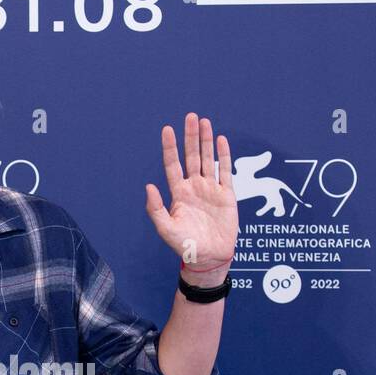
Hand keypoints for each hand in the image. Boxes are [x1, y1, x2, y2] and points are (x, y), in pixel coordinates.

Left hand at [145, 112, 239, 274]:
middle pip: (192, 156)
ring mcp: (211, 189)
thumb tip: (148, 186)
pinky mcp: (227, 195)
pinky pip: (226, 171)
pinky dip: (224, 155)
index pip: (173, 165)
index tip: (167, 129)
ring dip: (206, 141)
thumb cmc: (185, 245)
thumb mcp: (166, 229)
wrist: (209, 258)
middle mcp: (194, 187)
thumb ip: (156, 209)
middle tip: (190, 116)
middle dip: (190, 137)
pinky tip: (221, 140)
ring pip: (208, 159)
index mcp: (179, 194)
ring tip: (204, 122)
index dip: (170, 148)